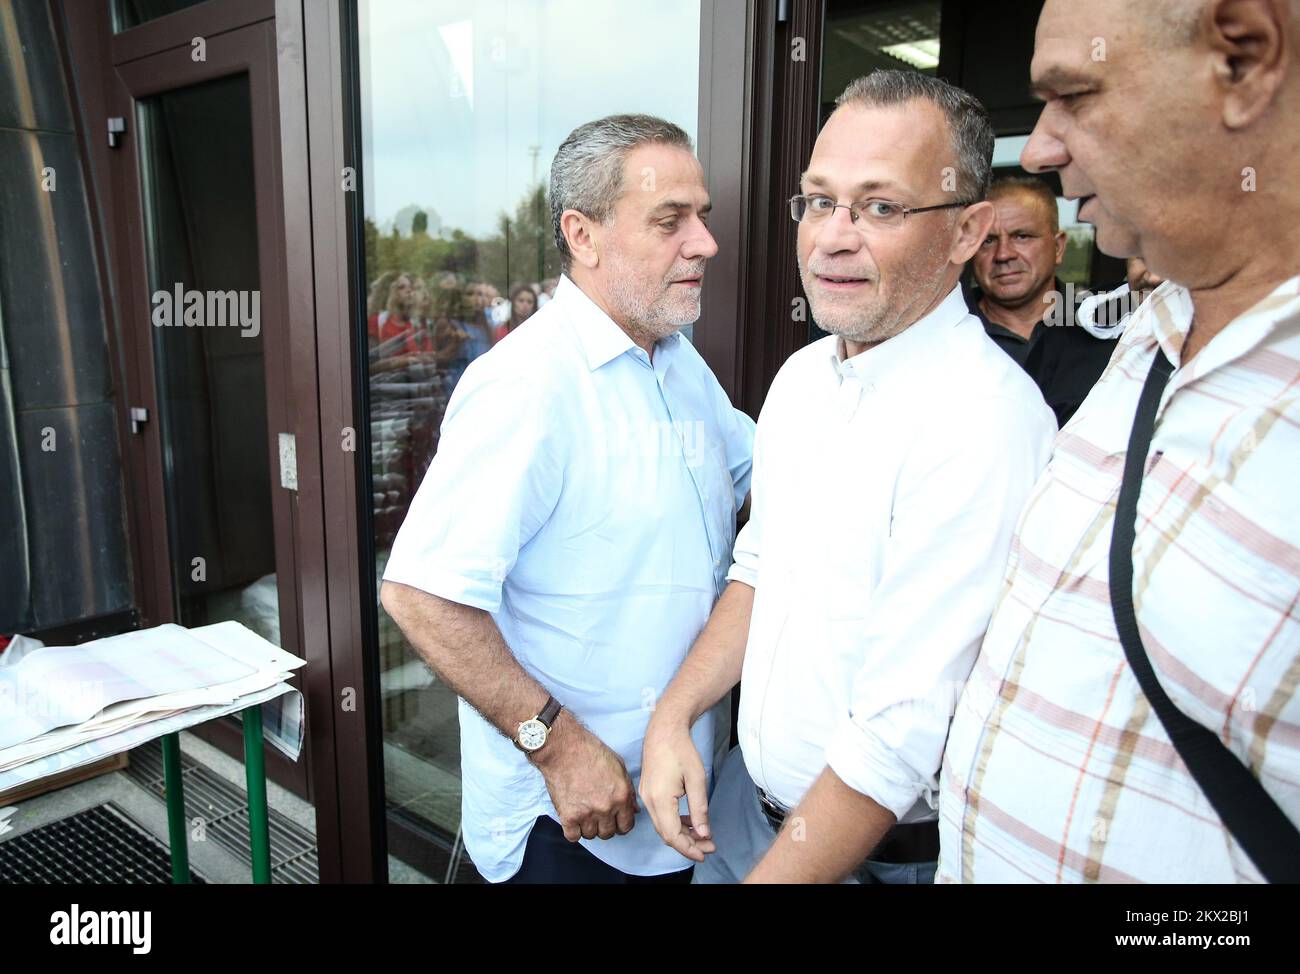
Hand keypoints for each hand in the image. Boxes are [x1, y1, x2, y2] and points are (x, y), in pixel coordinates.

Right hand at [532, 712, 636, 841]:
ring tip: (583, 813)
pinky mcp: (568, 816)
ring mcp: (587, 814)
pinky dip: (573, 830)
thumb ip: (628, 790)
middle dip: (604, 826)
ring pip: (591, 835)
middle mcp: (606, 808)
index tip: (614, 819)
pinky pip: (573, 836)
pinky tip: (572, 819)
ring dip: (588, 827)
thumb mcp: (618, 766)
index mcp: (621, 796)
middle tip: (597, 815)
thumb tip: (634, 810)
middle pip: (608, 833)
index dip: (621, 824)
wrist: (563, 748)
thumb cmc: (591, 752)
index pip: (627, 826)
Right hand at [639, 715, 714, 861]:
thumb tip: (703, 833)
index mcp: (660, 799)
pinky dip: (675, 823)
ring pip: (663, 825)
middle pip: (666, 834)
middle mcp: (648, 801)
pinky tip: (690, 822)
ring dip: (682, 834)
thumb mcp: (697, 779)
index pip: (673, 835)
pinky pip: (660, 815)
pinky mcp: (647, 791)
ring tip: (703, 836)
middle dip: (688, 844)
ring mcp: (645, 796)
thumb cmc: (682, 751)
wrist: (664, 729)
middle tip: (710, 846)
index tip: (705, 853)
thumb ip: (699, 809)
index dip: (689, 848)